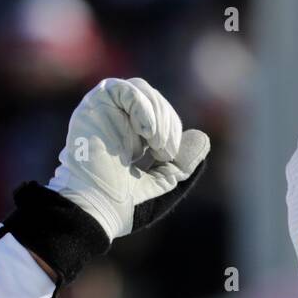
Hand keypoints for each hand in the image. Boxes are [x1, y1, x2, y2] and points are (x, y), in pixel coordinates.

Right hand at [47, 77, 209, 241]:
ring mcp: (105, 112)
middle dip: (168, 122)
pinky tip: (147, 131)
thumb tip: (203, 137)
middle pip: (154, 100)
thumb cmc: (124, 203)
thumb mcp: (163, 181)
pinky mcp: (93, 107)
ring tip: (157, 143)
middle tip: (165, 151)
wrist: (97, 208)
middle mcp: (118, 120)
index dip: (171, 129)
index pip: (161, 114)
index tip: (168, 156)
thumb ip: (182, 163)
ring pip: (141, 90)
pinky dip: (142, 107)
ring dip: (158, 115)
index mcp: (133, 136)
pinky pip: (122, 89)